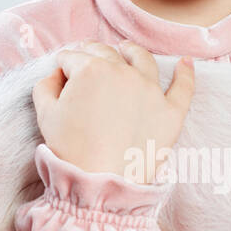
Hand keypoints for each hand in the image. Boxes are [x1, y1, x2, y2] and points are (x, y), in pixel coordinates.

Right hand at [32, 41, 194, 181]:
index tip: (62, 74)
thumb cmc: (70, 149)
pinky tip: (186, 62)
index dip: (64, 66)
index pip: (73, 58)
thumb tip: (59, 74)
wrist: (100, 182)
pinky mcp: (171, 112)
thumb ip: (46, 85)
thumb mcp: (45, 113)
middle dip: (91, 53)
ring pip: (142, 59)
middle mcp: (123, 72)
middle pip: (105, 53)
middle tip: (85, 58)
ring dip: (132, 50)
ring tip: (126, 49)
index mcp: (91, 69)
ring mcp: (150, 90)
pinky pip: (183, 87)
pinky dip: (185, 73)